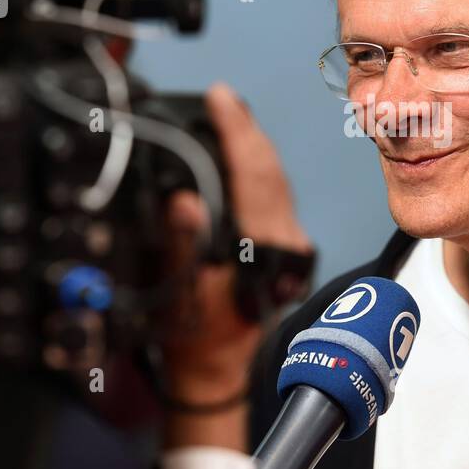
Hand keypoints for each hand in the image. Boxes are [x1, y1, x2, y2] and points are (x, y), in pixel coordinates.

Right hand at [163, 82, 311, 403]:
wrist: (218, 372)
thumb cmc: (196, 338)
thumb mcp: (179, 292)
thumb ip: (181, 244)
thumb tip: (183, 200)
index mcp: (260, 246)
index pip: (251, 173)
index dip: (234, 131)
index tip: (219, 98)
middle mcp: (284, 240)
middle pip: (269, 170)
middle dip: (246, 129)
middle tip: (223, 97)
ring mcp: (289, 243)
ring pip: (275, 180)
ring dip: (253, 145)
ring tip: (230, 115)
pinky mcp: (285, 246)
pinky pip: (274, 195)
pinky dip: (257, 168)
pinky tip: (243, 156)